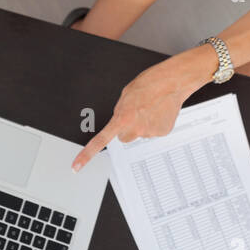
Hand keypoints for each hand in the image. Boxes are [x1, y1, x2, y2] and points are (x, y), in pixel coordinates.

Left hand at [71, 51, 209, 170]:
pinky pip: (153, 131)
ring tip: (150, 108)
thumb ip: (120, 111)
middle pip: (124, 138)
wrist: (171, 82)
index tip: (77, 166)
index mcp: (122, 118)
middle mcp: (135, 128)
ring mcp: (149, 132)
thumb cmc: (149, 83)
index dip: (87, 155)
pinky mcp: (162, 132)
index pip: (101, 140)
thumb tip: (120, 120)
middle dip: (127, 128)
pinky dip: (155, 123)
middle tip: (135, 114)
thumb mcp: (126, 95)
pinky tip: (159, 111)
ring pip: (140, 133)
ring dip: (143, 123)